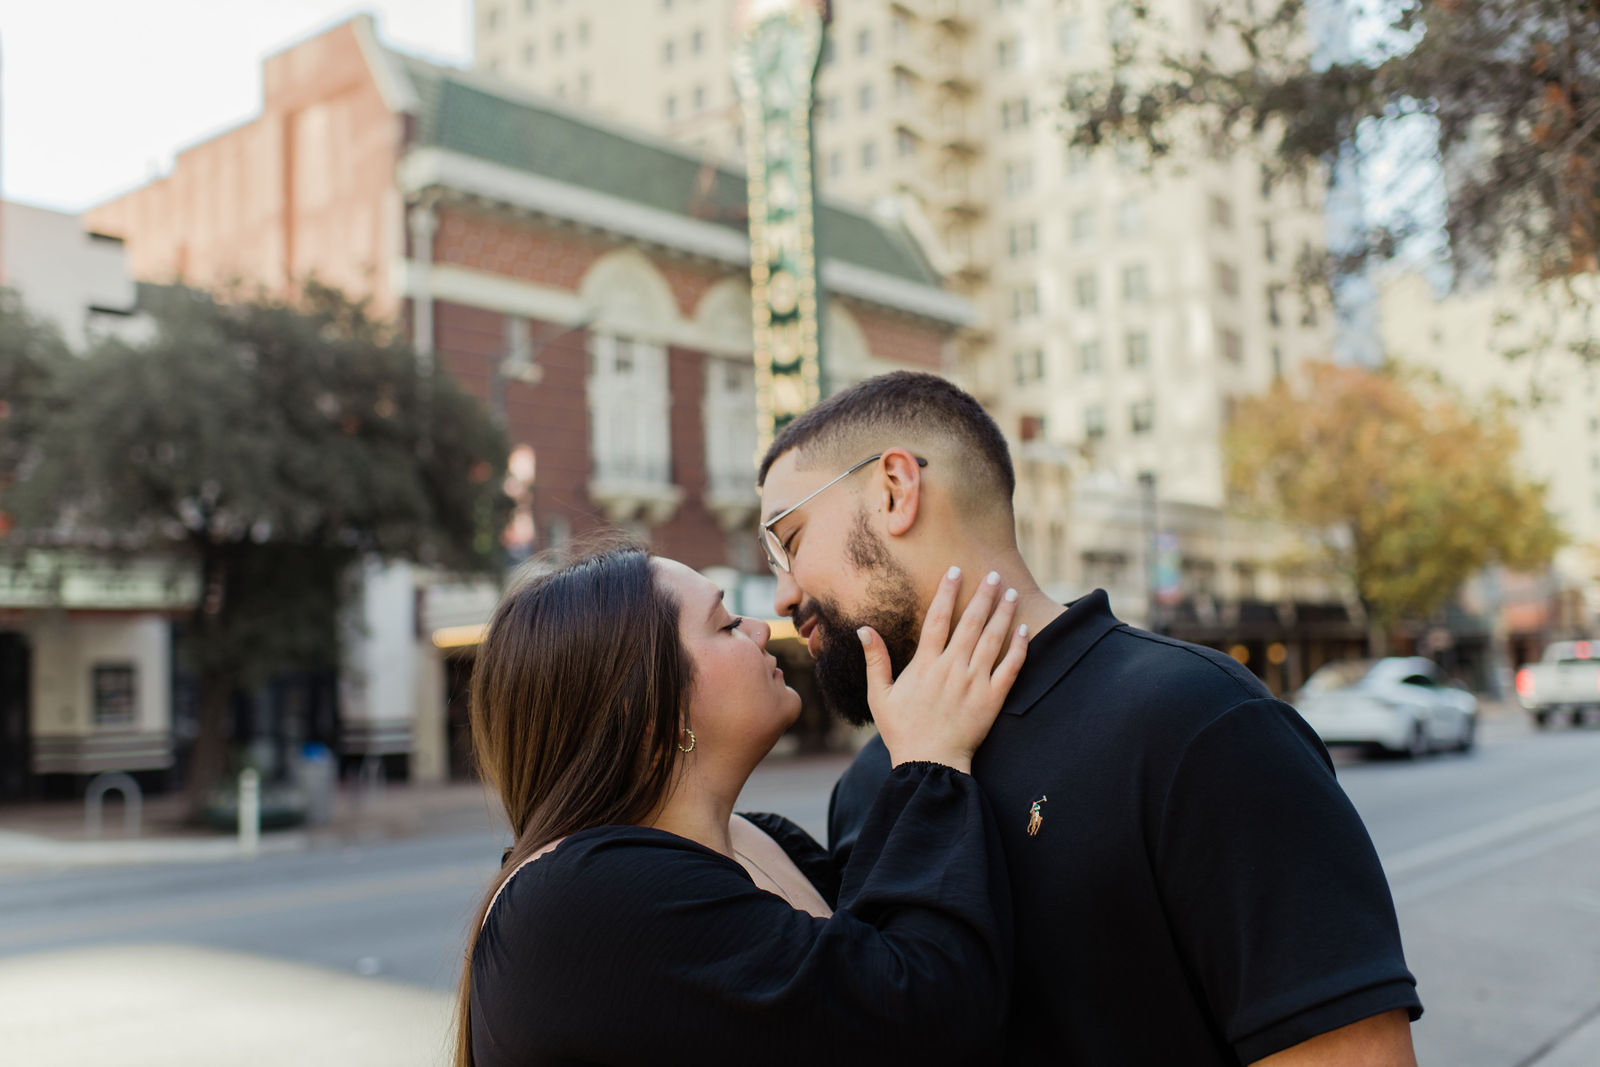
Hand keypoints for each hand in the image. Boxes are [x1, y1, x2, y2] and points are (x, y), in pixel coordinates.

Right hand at [863, 566, 1028, 773]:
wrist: (930, 764)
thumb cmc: (902, 731)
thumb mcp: (879, 696)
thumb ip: (875, 660)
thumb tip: (864, 629)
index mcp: (925, 665)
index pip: (937, 619)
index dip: (946, 592)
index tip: (954, 571)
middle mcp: (952, 668)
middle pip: (971, 623)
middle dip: (982, 595)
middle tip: (992, 574)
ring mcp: (974, 683)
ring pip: (993, 640)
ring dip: (1003, 613)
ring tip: (1010, 592)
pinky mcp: (992, 699)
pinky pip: (1010, 667)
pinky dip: (1019, 647)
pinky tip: (1024, 628)